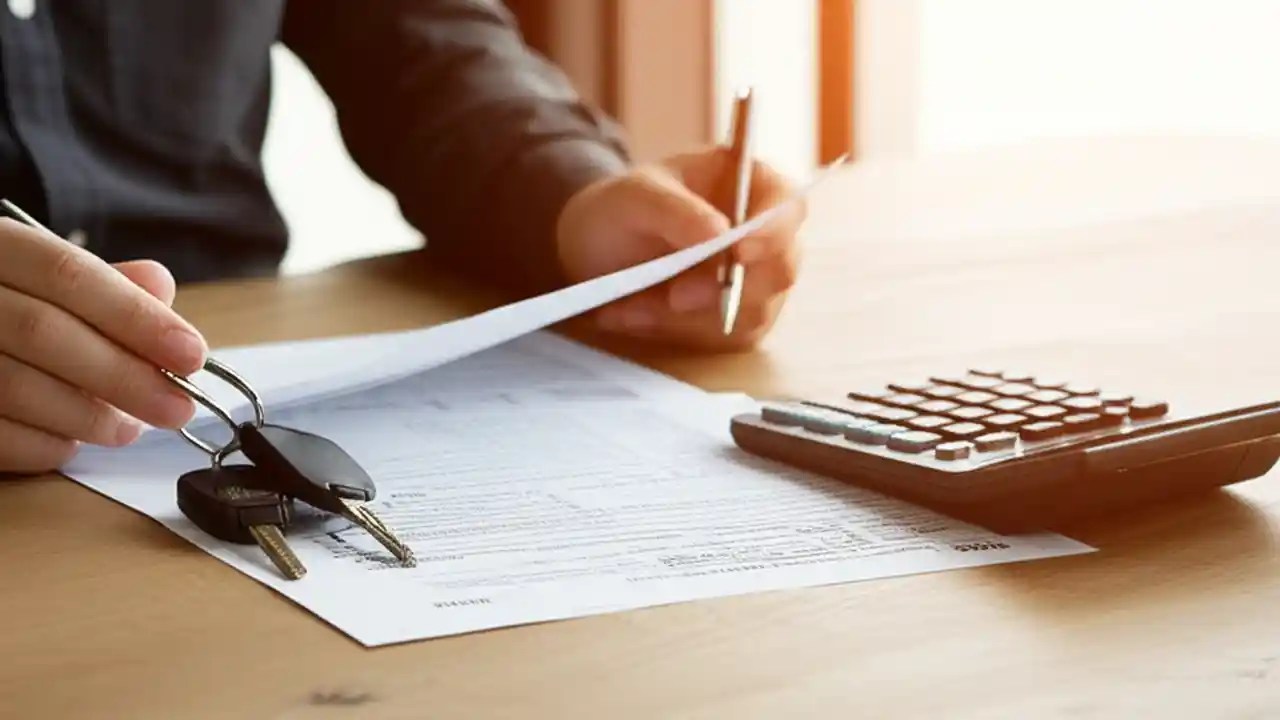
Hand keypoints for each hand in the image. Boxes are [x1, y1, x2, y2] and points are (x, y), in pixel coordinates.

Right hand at [0, 219, 205, 473]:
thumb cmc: (6, 303)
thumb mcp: (43, 277)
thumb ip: (101, 284)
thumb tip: (159, 289)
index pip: (68, 274)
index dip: (136, 317)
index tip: (192, 355)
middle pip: (43, 332)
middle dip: (123, 376)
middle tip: (177, 408)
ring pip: (12, 386)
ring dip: (86, 416)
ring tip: (128, 428)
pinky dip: (40, 445)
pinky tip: (70, 443)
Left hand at [556, 147, 805, 349]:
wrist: (593, 248)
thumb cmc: (620, 208)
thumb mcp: (637, 197)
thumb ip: (678, 211)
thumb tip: (723, 234)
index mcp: (751, 184)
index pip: (789, 206)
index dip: (773, 233)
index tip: (739, 252)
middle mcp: (764, 235)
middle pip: (781, 270)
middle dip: (727, 289)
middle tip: (674, 296)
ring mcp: (754, 280)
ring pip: (752, 313)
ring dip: (690, 318)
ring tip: (631, 304)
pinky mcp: (736, 317)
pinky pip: (724, 338)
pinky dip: (676, 332)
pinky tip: (633, 315)